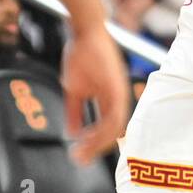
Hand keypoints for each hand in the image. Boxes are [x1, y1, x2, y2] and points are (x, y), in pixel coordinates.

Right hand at [63, 26, 131, 165]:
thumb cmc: (81, 56)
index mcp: (111, 99)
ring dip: (99, 142)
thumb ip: (75, 112)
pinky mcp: (118, 87)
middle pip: (113, 132)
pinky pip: (115, 114)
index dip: (95, 143)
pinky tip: (89, 136)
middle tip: (81, 159)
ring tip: (83, 152)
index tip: (81, 154)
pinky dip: (103, 128)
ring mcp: (120, 93)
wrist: (85, 33)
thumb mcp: (74, 90)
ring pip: (115, 127)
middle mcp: (119, 98)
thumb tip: (72, 132)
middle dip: (97, 148)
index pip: (107, 128)